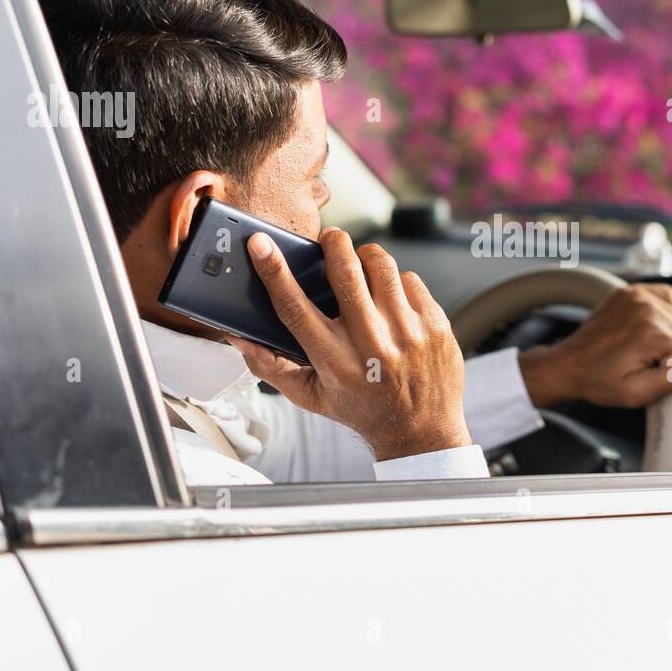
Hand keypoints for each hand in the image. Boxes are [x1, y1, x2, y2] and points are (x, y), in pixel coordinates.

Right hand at [227, 228, 471, 461]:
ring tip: (361, 266)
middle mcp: (371, 344)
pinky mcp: (434, 324)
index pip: (295, 307)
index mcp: (333, 361)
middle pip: (344, 271)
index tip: (260, 243)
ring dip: (365, 256)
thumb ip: (270, 365)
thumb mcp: (310, 395)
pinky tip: (391, 299)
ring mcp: (407, 332)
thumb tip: (237, 334)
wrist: (421, 431)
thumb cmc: (360, 409)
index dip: (273, 270)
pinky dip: (396, 281)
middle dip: (332, 243)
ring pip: (381, 265)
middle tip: (329, 239)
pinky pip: (410, 279)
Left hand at [517, 283, 671, 409]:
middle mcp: (649, 309)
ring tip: (652, 353)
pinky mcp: (632, 292)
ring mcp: (640, 296)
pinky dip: (667, 314)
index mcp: (652, 334)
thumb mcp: (636, 393)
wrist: (567, 364)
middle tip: (660, 372)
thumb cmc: (598, 381)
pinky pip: (669, 298)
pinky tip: (653, 330)